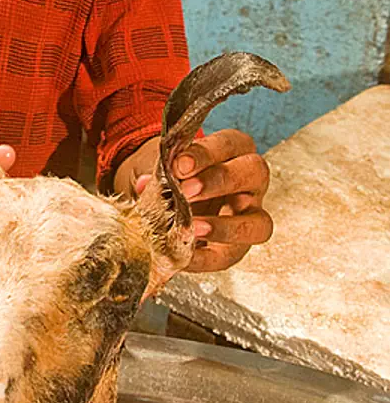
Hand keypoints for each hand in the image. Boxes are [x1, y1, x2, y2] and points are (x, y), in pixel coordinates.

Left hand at [135, 129, 271, 272]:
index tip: (179, 164)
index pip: (229, 144)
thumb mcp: (166, 167)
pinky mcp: (236, 248)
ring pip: (258, 222)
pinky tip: (183, 255)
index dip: (206, 154)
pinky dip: (204, 258)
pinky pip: (229, 256)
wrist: (170, 204)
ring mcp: (250, 216)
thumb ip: (159, 171)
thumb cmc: (175, 177)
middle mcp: (251, 181)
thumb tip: (144, 184)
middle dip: (219, 181)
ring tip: (193, 228)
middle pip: (253, 173)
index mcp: (235, 151)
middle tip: (186, 190)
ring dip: (225, 227)